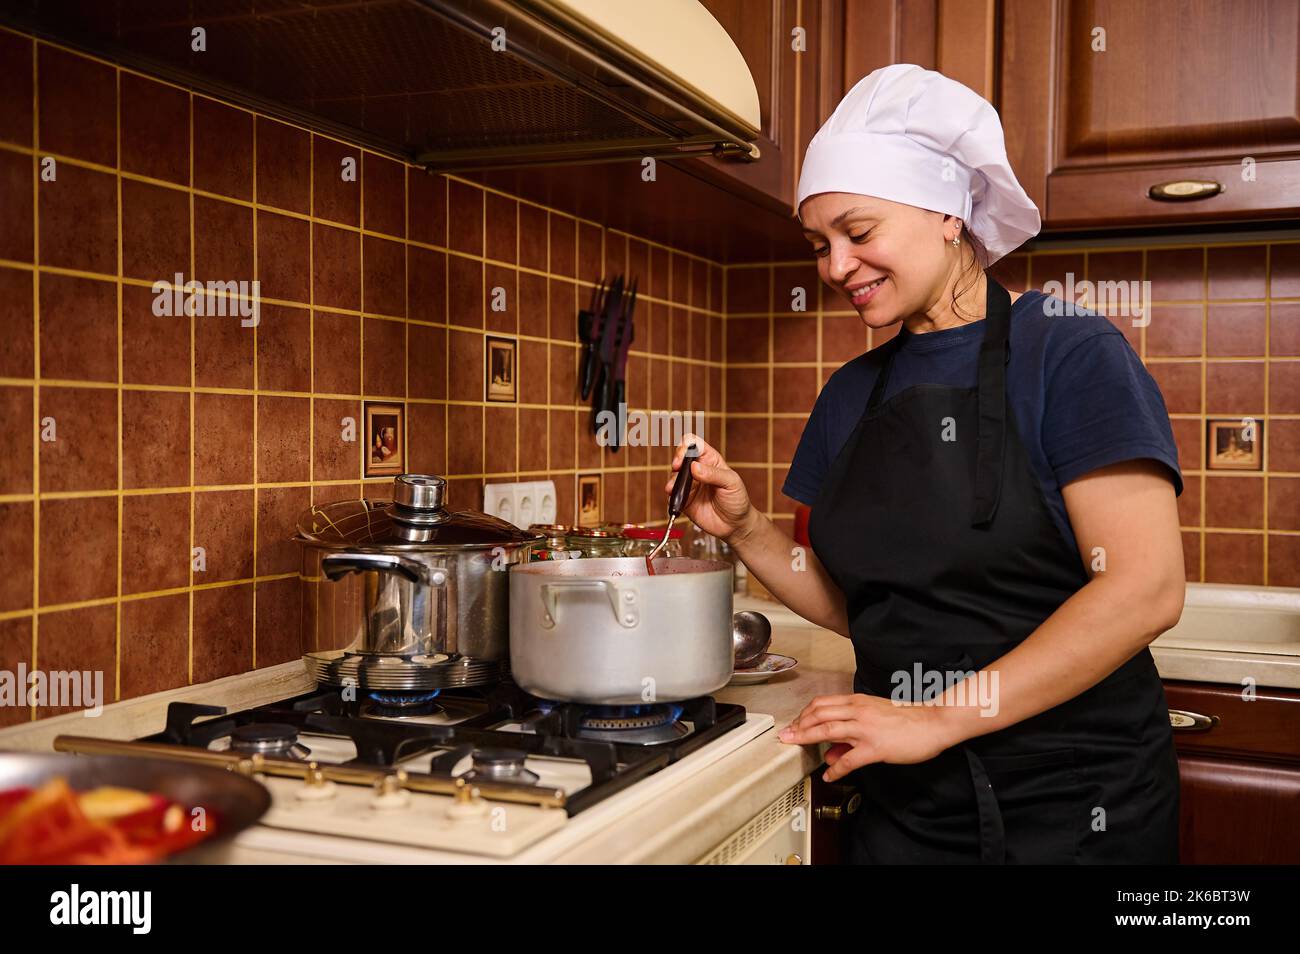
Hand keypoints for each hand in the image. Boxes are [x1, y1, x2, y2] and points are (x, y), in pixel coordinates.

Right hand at [661, 434, 755, 543]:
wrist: (735, 525)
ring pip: (675, 476)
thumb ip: (713, 474)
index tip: (685, 455)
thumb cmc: (737, 500)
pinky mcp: (684, 500)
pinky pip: (673, 495)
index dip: (687, 445)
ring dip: (673, 480)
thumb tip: (694, 467)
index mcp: (710, 460)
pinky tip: (674, 496)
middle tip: (677, 467)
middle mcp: (698, 471)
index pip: (694, 444)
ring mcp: (690, 485)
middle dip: (677, 460)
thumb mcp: (731, 483)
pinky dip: (671, 495)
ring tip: (673, 487)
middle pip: (681, 458)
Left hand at [777, 693, 953, 781]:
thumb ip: (852, 730)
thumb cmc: (907, 719)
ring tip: (795, 747)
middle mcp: (858, 711)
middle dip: (798, 726)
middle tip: (785, 736)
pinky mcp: (875, 747)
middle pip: (818, 714)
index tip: (793, 724)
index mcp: (857, 702)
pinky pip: (849, 760)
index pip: (822, 704)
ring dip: (806, 739)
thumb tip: (831, 751)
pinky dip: (835, 769)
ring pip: (827, 731)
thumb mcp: (875, 716)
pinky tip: (829, 776)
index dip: (803, 714)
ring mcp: (865, 729)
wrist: (933, 723)